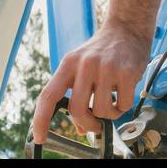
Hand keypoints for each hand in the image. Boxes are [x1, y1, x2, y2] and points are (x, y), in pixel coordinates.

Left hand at [31, 20, 150, 141]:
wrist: (127, 29)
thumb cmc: (101, 52)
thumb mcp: (81, 67)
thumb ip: (76, 95)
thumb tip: (79, 127)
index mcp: (69, 63)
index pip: (49, 95)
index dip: (41, 119)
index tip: (39, 138)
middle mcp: (86, 64)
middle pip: (77, 110)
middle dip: (86, 124)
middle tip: (94, 125)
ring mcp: (107, 68)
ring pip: (101, 111)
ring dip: (108, 115)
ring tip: (112, 101)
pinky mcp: (127, 72)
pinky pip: (122, 106)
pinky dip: (122, 108)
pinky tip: (123, 95)